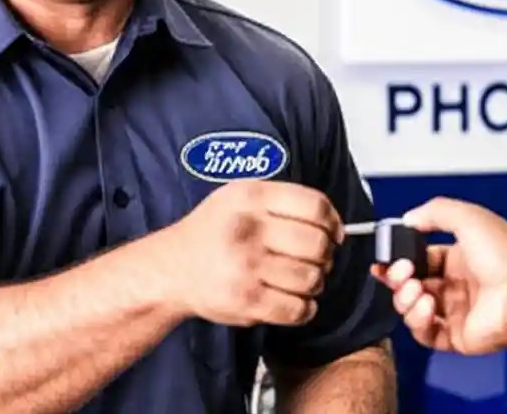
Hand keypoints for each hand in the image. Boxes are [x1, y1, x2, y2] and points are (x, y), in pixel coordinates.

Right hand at [155, 180, 341, 326]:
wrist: (171, 268)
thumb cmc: (212, 233)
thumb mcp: (239, 197)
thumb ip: (283, 202)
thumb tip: (335, 226)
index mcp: (249, 197)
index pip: (315, 206)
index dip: (333, 222)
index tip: (333, 234)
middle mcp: (247, 229)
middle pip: (318, 244)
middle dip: (324, 256)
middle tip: (314, 260)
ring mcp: (245, 267)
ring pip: (311, 279)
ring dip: (314, 283)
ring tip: (298, 280)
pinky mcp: (245, 301)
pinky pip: (298, 309)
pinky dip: (304, 309)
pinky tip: (292, 301)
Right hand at [370, 197, 506, 354]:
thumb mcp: (468, 217)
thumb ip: (434, 212)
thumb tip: (407, 219)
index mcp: (462, 258)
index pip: (421, 259)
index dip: (400, 259)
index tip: (386, 258)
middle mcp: (458, 286)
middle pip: (412, 285)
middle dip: (397, 279)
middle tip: (400, 272)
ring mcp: (457, 313)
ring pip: (413, 310)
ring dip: (405, 299)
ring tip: (416, 290)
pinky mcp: (457, 337)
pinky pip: (425, 334)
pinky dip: (418, 322)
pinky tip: (426, 308)